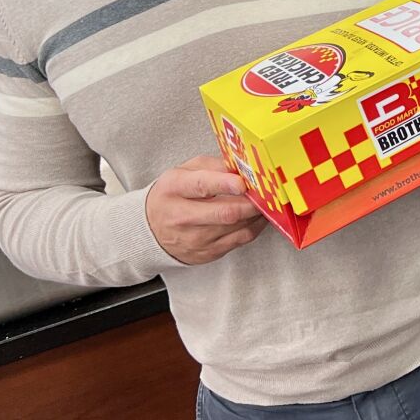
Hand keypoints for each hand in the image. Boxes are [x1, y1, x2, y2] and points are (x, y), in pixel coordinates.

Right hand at [145, 155, 264, 264]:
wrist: (151, 229)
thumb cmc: (173, 195)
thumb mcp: (185, 171)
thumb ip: (214, 166)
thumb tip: (243, 167)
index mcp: (174, 189)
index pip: (201, 186)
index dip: (225, 183)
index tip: (243, 182)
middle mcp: (182, 217)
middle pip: (226, 212)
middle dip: (253, 202)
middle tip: (268, 191)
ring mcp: (195, 239)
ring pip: (238, 227)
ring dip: (257, 213)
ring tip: (266, 200)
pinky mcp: (207, 253)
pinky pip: (240, 239)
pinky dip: (255, 225)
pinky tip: (258, 215)